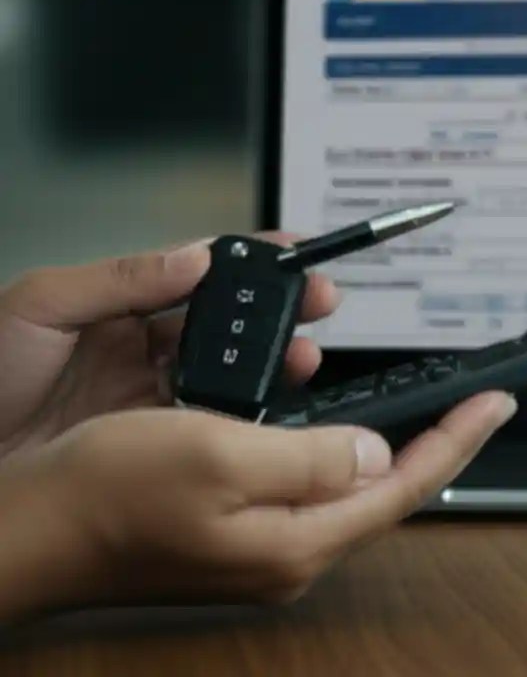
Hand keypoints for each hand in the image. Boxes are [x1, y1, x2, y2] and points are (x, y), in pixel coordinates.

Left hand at [0, 235, 340, 455]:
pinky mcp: (157, 444)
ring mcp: (152, 397)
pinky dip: (246, 415)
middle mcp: (141, 349)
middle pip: (227, 323)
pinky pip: (213, 424)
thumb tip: (194, 257)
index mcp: (117, 305)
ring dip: (272, 362)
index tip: (295, 252)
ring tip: (304, 356)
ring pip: (229, 373)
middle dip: (280, 309)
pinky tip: (267, 409)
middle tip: (321, 302)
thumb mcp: (36, 309)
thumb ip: (119, 279)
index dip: (250, 260)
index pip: (198, 273)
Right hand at [0, 393, 516, 620]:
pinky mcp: (234, 534)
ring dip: (383, 445)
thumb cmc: (108, 493)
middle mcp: (289, 555)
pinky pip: (304, 488)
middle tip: (468, 405)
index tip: (496, 404)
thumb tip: (376, 454)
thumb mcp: (221, 455)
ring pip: (345, 490)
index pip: (405, 487)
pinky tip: (334, 429)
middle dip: (431, 445)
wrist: (28, 528)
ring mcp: (261, 550)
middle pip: (384, 494)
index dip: (457, 442)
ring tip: (420, 410)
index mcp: (298, 540)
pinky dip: (330, 451)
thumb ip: (312, 458)